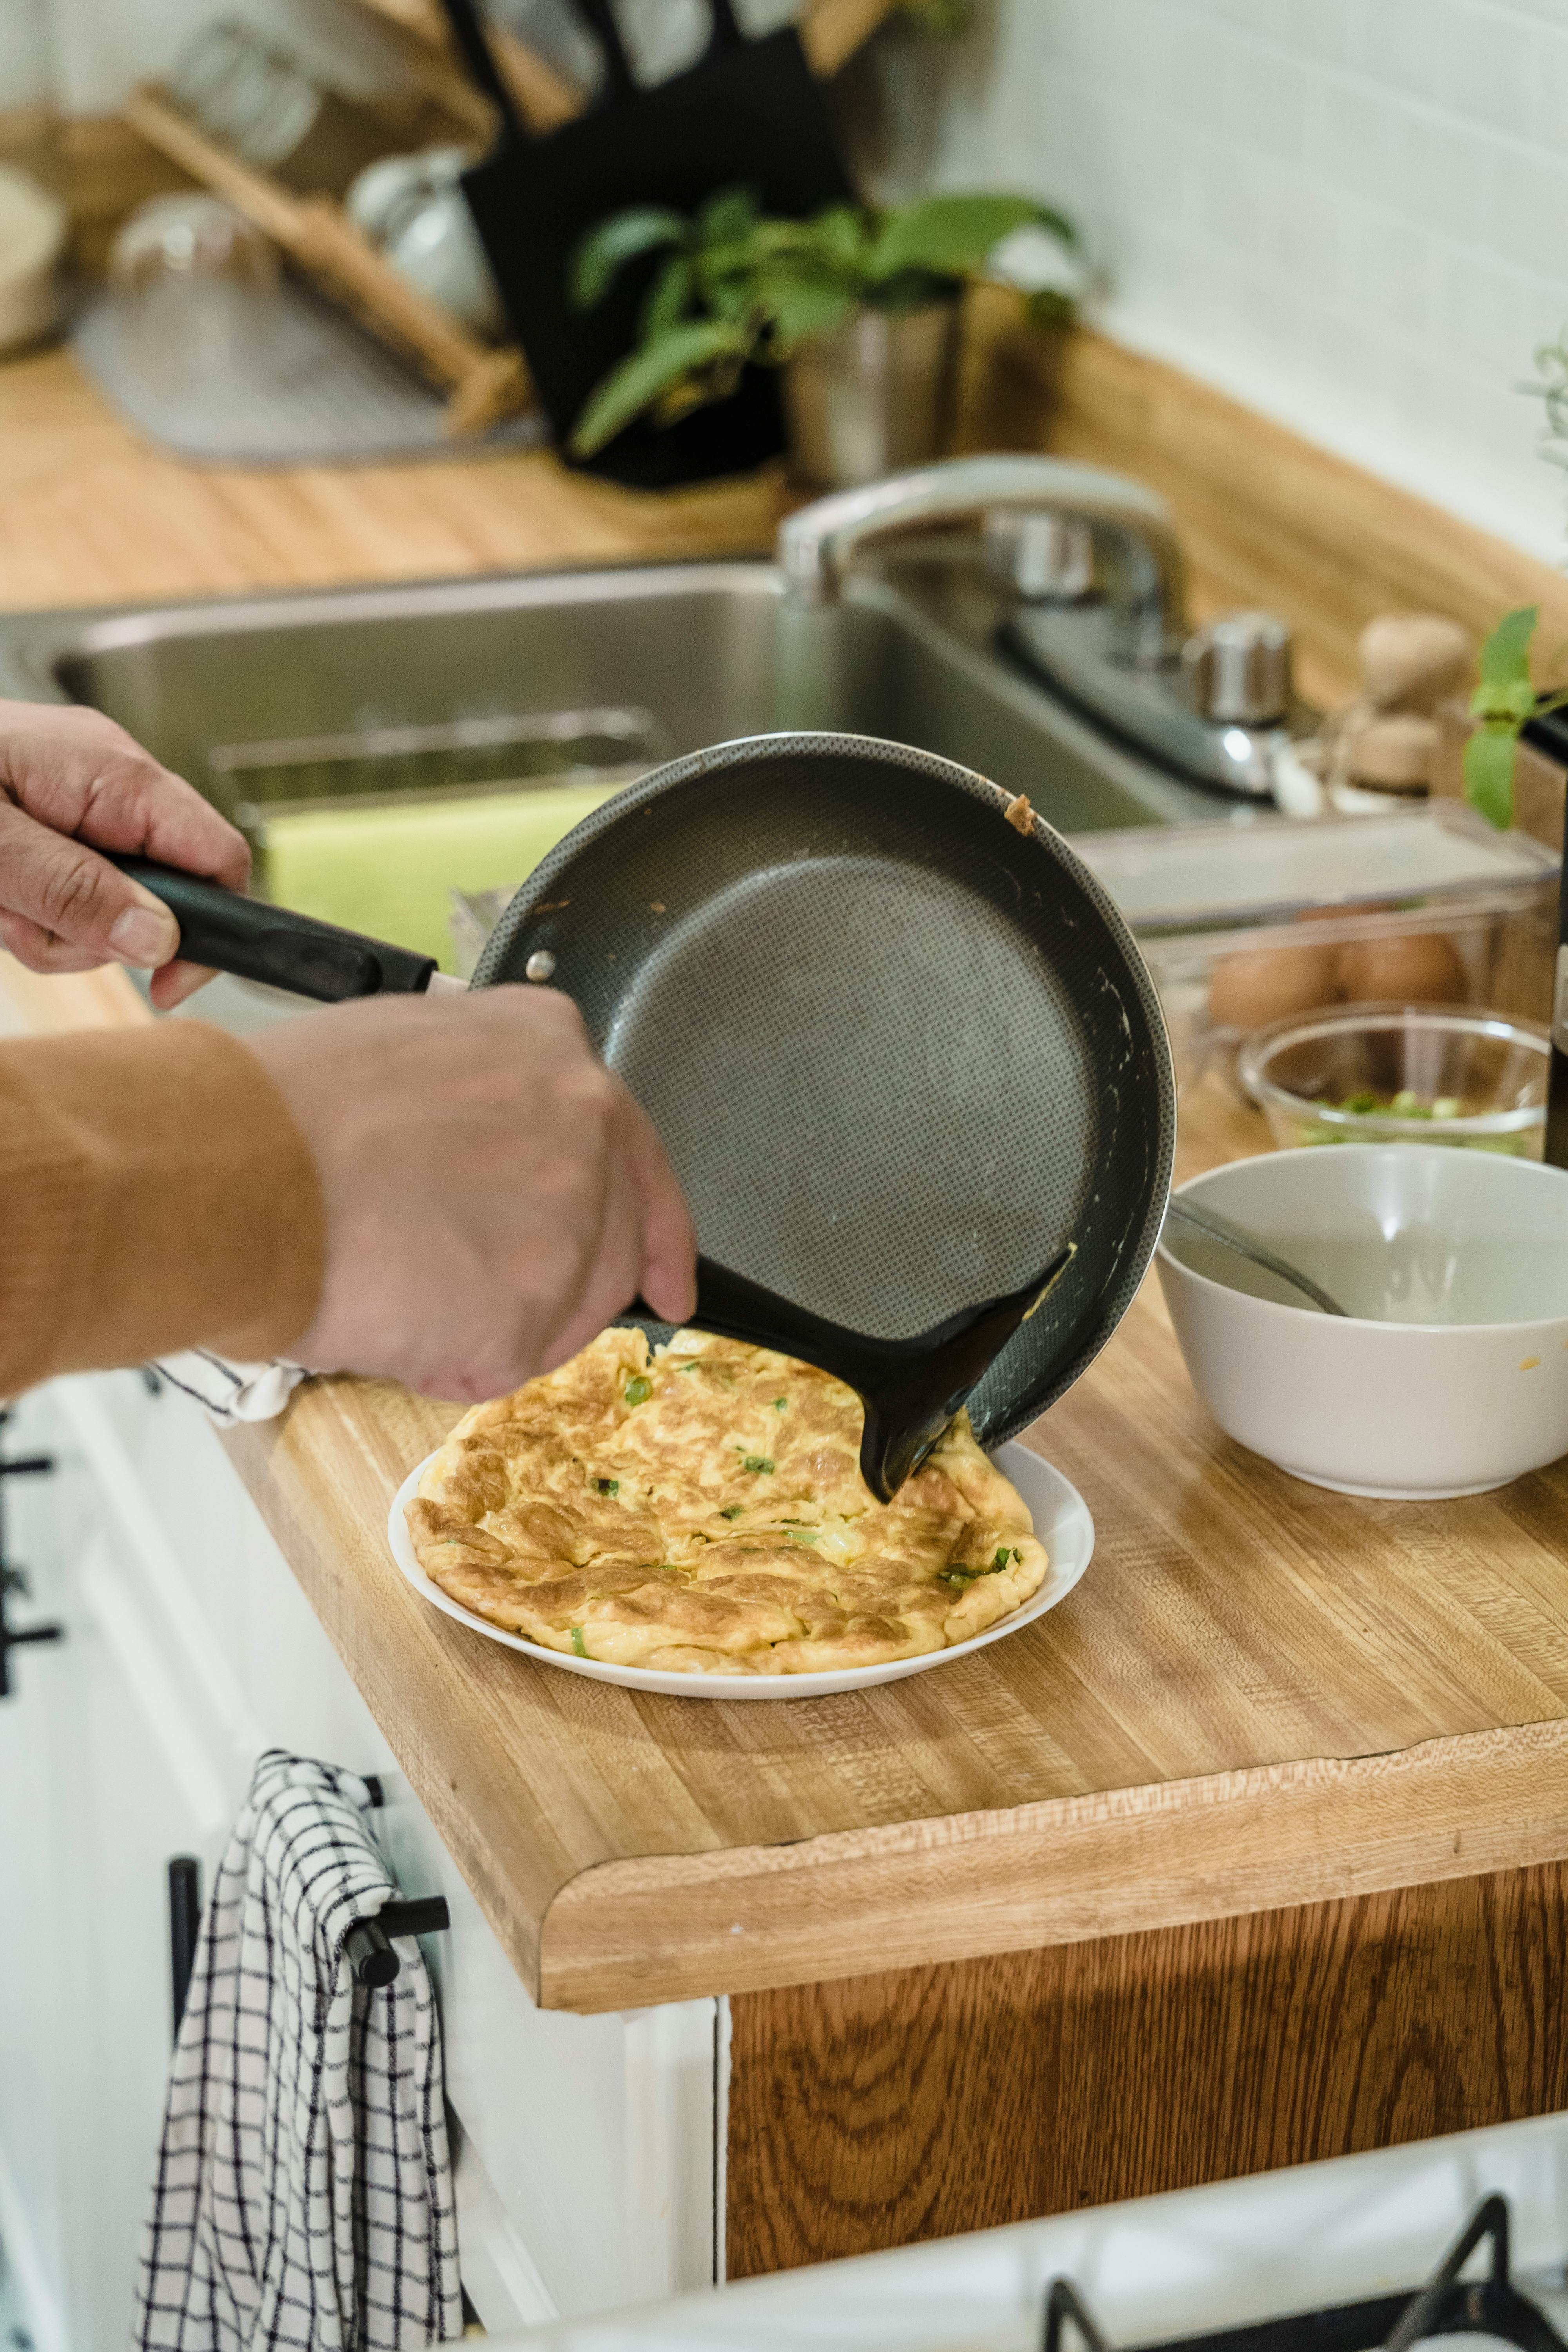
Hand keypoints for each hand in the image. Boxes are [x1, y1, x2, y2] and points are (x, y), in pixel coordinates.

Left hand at [0, 699, 248, 1009]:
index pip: (217, 855)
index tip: (165, 982)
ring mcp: (77, 806)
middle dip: (98, 931)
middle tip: (23, 920)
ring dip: (53, 929)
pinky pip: (70, 897)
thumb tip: (161, 938)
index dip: (214, 926)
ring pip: (113, 909)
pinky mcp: (47, 828)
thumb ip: (74, 890)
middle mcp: (106, 784)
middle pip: (166, 893)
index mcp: (111, 771)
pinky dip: (31, 915)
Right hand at [249, 985, 697, 1400]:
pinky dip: (451, 1358)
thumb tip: (483, 1159)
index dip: (653, 1223)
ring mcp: (571, 1217)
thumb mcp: (403, 1060)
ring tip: (400, 1283)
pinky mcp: (537, 1308)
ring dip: (490, 1319)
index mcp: (547, 1045)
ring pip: (564, 1309)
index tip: (667, 1275)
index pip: (633, 1145)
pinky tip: (394, 1316)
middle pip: (615, 1238)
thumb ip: (480, 1104)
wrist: (230, 1174)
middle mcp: (582, 1120)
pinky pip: (508, 1359)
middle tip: (480, 1293)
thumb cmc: (280, 1118)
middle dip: (555, 1281)